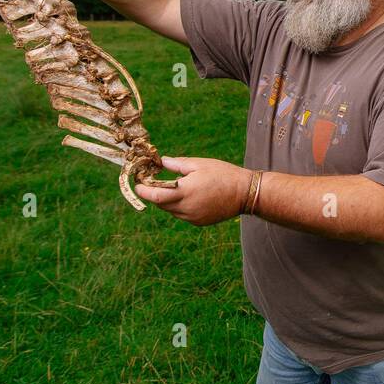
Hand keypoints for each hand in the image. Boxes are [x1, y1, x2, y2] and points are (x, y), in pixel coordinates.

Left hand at [133, 156, 252, 225]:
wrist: (245, 193)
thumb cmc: (223, 174)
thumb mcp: (199, 164)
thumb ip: (177, 164)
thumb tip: (161, 162)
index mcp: (184, 192)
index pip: (154, 196)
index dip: (143, 191)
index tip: (138, 183)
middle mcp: (185, 208)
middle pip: (160, 204)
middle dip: (155, 193)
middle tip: (155, 181)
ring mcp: (192, 218)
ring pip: (171, 210)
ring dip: (168, 200)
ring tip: (178, 187)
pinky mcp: (199, 222)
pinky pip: (182, 214)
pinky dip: (180, 206)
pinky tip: (192, 196)